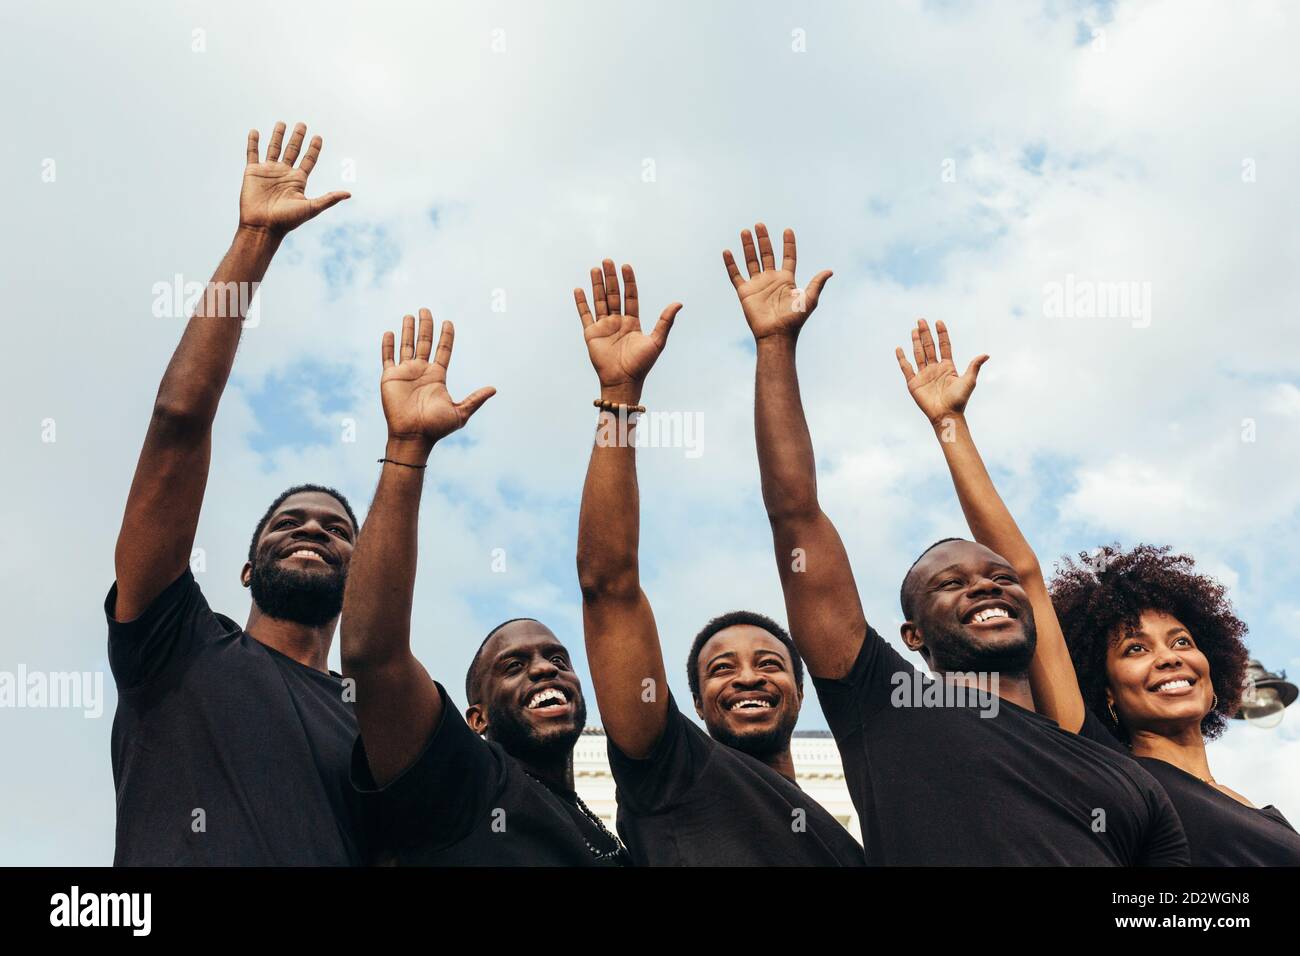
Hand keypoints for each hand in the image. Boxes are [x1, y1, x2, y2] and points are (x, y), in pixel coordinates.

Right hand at [239, 122, 350, 235]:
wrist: (263, 226)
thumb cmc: (287, 220)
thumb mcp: (311, 207)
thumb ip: (329, 199)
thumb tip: (349, 194)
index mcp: (298, 180)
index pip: (308, 160)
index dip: (314, 148)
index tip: (318, 137)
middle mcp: (284, 173)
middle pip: (293, 150)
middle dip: (297, 137)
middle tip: (302, 124)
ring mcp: (268, 171)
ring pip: (274, 148)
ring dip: (278, 136)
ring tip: (282, 123)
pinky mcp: (253, 172)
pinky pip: (252, 153)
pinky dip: (253, 142)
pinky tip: (255, 131)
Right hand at [380, 311, 495, 451]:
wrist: (413, 437)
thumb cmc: (436, 428)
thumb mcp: (460, 413)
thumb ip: (475, 399)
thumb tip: (494, 389)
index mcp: (437, 376)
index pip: (443, 350)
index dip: (446, 336)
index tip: (448, 322)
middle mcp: (421, 371)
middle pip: (424, 342)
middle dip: (425, 326)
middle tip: (426, 310)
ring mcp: (405, 373)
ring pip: (406, 346)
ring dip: (407, 330)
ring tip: (410, 315)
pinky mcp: (390, 378)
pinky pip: (387, 358)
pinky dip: (388, 345)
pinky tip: (390, 332)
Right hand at [574, 260, 681, 401]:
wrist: (623, 381)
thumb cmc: (641, 365)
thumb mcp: (657, 341)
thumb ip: (665, 321)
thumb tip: (679, 303)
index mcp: (632, 322)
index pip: (630, 296)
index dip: (628, 281)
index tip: (626, 266)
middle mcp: (617, 322)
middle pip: (613, 295)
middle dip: (610, 278)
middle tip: (607, 260)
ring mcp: (603, 327)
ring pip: (599, 300)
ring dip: (596, 285)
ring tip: (594, 268)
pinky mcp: (591, 334)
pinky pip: (585, 315)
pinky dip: (581, 302)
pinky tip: (579, 289)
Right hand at [724, 223, 831, 339]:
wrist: (776, 334)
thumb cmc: (794, 320)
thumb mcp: (809, 300)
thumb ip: (817, 283)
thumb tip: (830, 271)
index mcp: (786, 279)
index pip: (787, 257)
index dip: (788, 244)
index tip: (787, 230)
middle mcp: (771, 279)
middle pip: (767, 254)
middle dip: (763, 239)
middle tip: (759, 224)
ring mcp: (757, 285)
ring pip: (751, 261)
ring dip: (748, 246)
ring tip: (745, 231)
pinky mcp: (745, 292)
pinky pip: (736, 275)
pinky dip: (731, 263)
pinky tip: (727, 251)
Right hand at [894, 319, 987, 424]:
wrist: (946, 415)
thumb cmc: (959, 400)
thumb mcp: (969, 381)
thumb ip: (974, 366)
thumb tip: (986, 354)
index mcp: (947, 366)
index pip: (944, 346)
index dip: (941, 334)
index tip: (939, 322)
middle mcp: (935, 368)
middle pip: (929, 347)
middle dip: (925, 333)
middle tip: (921, 320)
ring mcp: (923, 375)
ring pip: (918, 354)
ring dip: (916, 342)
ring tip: (914, 330)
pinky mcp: (914, 383)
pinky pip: (906, 368)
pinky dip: (902, 358)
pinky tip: (899, 348)